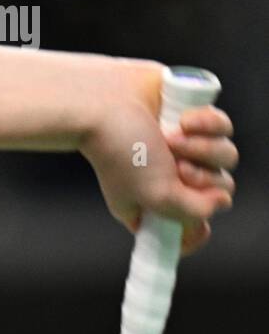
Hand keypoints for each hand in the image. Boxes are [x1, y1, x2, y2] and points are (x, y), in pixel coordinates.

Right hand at [80, 59, 236, 257]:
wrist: (107, 103)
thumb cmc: (121, 152)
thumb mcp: (157, 197)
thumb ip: (194, 210)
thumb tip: (221, 202)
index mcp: (157, 206)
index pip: (190, 229)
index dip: (198, 229)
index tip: (199, 224)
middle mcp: (173, 180)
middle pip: (217, 189)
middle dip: (202, 177)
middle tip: (176, 167)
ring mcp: (187, 150)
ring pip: (225, 156)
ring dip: (202, 147)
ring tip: (172, 139)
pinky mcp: (196, 121)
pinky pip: (223, 127)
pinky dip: (207, 123)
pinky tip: (183, 119)